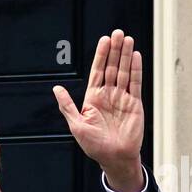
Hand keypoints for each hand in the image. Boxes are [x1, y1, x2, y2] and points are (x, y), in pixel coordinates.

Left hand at [52, 29, 143, 191]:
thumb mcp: (77, 125)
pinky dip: (136, 70)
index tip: (103, 41)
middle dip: (114, 51)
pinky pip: (135, 84)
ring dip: (125, 56)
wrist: (114, 158)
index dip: (101, 56)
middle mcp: (108, 95)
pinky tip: (135, 56)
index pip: (97, 72)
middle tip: (117, 33)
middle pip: (112, 68)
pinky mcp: (135, 104)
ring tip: (127, 39)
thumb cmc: (94, 145)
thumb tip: (56, 88)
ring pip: (124, 72)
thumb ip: (67, 106)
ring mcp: (122, 98)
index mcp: (93, 99)